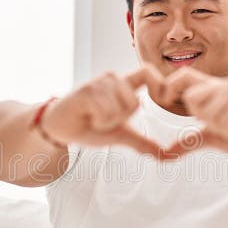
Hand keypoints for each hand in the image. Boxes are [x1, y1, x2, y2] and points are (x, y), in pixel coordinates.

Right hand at [41, 67, 168, 158]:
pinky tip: (86, 116)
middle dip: (121, 120)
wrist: (61, 129)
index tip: (164, 99)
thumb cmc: (90, 127)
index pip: (147, 72)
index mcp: (124, 86)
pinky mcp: (86, 90)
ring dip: (107, 122)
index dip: (159, 83)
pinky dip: (98, 121)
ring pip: (120, 108)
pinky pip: (105, 111)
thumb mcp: (121, 135)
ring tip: (93, 117)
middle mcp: (113, 79)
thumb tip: (166, 155)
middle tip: (103, 120)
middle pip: (134, 102)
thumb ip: (142, 142)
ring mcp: (99, 82)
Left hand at [158, 66, 227, 158]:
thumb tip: (166, 153)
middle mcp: (222, 86)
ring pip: (205, 111)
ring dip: (215, 126)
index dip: (169, 86)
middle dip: (198, 116)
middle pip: (190, 97)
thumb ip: (191, 142)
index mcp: (212, 88)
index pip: (182, 75)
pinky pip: (221, 120)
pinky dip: (226, 131)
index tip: (167, 102)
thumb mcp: (213, 138)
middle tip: (216, 124)